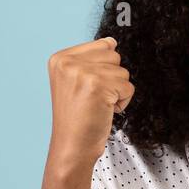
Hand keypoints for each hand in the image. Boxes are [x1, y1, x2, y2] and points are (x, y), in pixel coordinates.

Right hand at [46, 37, 134, 170]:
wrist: (72, 146)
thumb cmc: (77, 119)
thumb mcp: (75, 82)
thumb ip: (91, 60)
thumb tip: (111, 41)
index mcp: (59, 58)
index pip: (102, 45)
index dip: (103, 70)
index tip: (87, 88)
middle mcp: (68, 62)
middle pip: (114, 56)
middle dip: (112, 79)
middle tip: (93, 98)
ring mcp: (82, 72)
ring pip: (122, 72)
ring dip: (117, 91)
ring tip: (98, 105)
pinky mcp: (97, 86)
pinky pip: (128, 87)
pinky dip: (123, 102)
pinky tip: (105, 111)